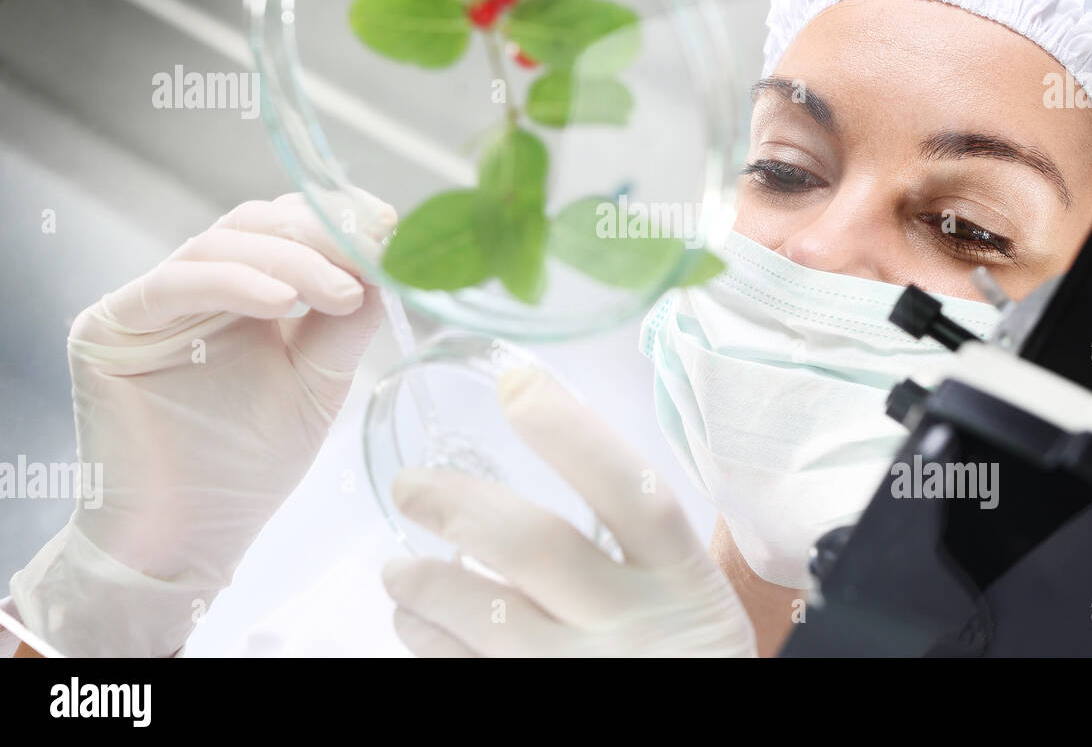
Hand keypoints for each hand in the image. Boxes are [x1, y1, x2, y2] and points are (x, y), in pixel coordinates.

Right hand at [10, 191, 394, 655]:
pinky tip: (283, 303)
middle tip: (371, 258)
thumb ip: (344, 321)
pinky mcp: (110, 325)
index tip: (389, 227)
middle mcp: (195, 287)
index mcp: (243, 292)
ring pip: (220, 244)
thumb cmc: (250, 464)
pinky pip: (175, 283)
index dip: (335, 219)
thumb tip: (383, 261)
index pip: (285, 228)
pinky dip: (235, 283)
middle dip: (319, 236)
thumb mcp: (319, 380)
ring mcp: (149, 303)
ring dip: (290, 261)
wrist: (191, 536)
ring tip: (341, 292)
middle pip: (255, 225)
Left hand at [381, 366, 756, 656]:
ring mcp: (591, 677)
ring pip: (489, 618)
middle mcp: (641, 625)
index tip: (515, 383)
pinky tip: (414, 624)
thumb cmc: (684, 653)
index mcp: (686, 579)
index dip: (572, 432)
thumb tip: (543, 461)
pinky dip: (431, 643)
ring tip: (397, 570)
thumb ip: (636, 546)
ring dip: (428, 585)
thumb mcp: (689, 595)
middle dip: (461, 506)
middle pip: (538, 547)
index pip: (634, 491)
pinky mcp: (548, 714)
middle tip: (409, 485)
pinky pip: (470, 673)